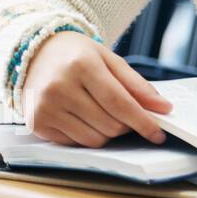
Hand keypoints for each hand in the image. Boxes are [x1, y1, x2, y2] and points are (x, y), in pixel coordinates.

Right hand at [19, 30, 171, 147]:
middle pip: (110, 124)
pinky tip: (82, 116)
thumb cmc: (76, 56)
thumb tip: (162, 107)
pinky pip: (75, 143)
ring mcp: (45, 107)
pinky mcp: (37, 123)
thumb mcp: (109, 59)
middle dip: (127, 124)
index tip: (158, 133)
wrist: (34, 54)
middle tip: (126, 112)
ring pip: (94, 138)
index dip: (143, 121)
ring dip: (108, 132)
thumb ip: (137, 84)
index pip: (119, 102)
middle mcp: (59, 87)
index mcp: (82, 66)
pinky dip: (88, 134)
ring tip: (103, 112)